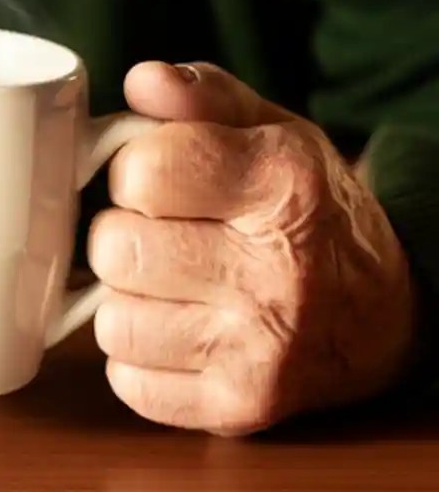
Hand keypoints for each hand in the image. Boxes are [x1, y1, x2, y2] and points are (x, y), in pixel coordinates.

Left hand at [88, 62, 416, 435]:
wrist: (380, 315)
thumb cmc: (309, 214)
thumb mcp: (274, 135)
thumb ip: (204, 100)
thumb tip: (143, 81)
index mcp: (285, 189)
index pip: (144, 172)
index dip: (136, 172)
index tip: (160, 181)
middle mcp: (277, 275)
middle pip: (115, 249)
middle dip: (123, 236)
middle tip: (163, 237)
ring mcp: (258, 352)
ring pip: (111, 322)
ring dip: (125, 301)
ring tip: (172, 288)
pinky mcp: (236, 409)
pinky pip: (126, 381)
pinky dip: (138, 358)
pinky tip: (178, 333)